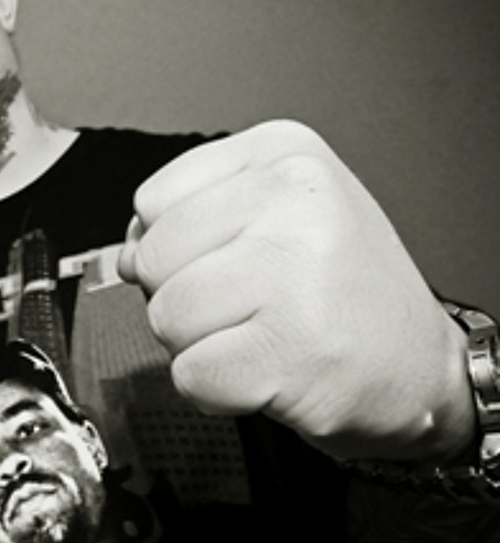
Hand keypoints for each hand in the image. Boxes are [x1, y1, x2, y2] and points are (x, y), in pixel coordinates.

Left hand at [116, 120, 474, 461]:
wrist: (419, 367)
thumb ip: (190, 217)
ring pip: (165, 317)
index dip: (169, 246)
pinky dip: (216, 390)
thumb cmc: (338, 291)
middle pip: (151, 259)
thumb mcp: (275, 215)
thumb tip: (124, 253)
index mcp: (284, 152)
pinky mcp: (293, 347)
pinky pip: (192, 375)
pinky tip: (266, 372)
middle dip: (179, 298)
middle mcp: (294, 199)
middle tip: (245, 308)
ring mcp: (296, 272)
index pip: (152, 200)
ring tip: (257, 338)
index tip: (223, 260)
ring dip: (197, 346)